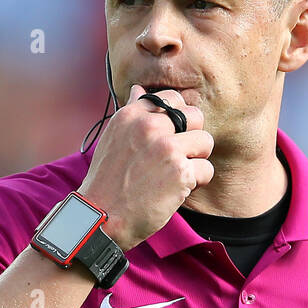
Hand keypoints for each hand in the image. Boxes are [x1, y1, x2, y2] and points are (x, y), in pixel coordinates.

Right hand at [78, 85, 214, 252]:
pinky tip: (178, 191)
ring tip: (178, 175)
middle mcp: (149, 127)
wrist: (101, 217)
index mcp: (132, 115)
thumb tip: (140, 90)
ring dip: (197, 161)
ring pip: (206, 142)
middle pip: (195, 116)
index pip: (173, 99)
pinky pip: (207, 170)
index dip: (178, 120)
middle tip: (177, 158)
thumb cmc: (108, 182)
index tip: (169, 139)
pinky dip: (197, 184)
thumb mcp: (113, 138)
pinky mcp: (180, 172)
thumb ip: (132, 113)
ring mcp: (166, 148)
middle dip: (192, 138)